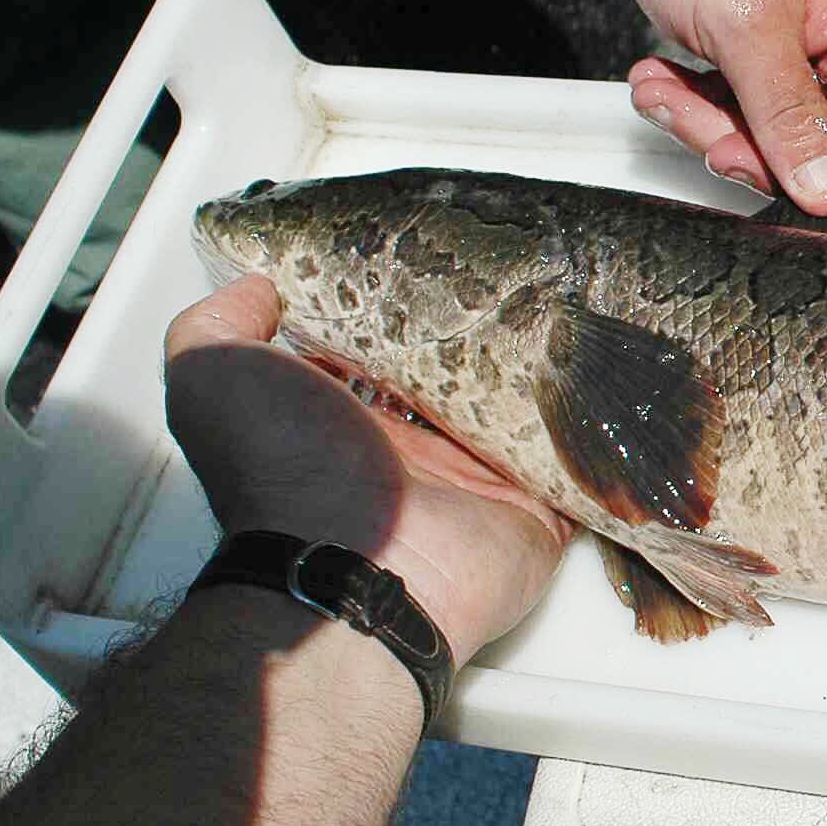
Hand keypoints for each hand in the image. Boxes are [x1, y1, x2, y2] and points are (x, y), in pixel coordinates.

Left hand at [163, 276, 573, 659]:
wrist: (352, 571)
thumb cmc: (285, 470)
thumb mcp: (215, 379)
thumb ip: (219, 326)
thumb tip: (255, 285)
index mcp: (352, 419)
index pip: (389, 351)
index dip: (410, 306)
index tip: (439, 255)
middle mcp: (417, 450)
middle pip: (466, 378)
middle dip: (492, 333)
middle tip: (524, 273)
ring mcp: (480, 481)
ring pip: (526, 413)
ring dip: (551, 373)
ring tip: (582, 307)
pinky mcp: (537, 511)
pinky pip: (577, 464)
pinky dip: (595, 434)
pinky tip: (611, 377)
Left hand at [596, 0, 826, 214]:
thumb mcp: (749, 30)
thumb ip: (791, 121)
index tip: (786, 185)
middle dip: (756, 144)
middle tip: (710, 133)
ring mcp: (807, 39)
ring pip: (776, 132)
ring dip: (711, 124)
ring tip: (669, 88)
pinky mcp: (760, 45)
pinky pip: (740, 108)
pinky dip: (696, 104)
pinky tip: (664, 75)